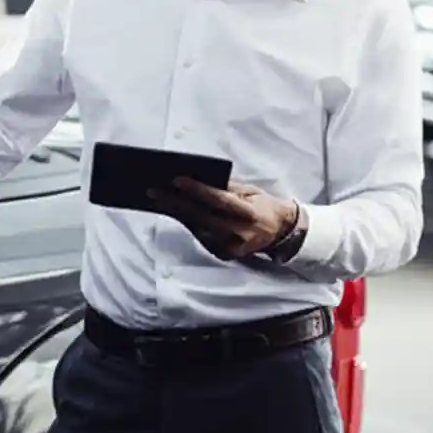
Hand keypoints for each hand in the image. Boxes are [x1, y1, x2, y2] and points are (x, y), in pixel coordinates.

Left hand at [149, 178, 296, 259]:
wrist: (279, 231)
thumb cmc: (260, 204)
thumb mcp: (249, 191)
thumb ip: (226, 186)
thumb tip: (197, 177)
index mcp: (249, 213)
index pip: (218, 200)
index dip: (196, 190)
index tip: (175, 179)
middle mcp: (240, 233)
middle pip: (201, 216)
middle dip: (175, 203)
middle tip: (153, 191)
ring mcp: (231, 247)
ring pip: (197, 228)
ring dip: (176, 213)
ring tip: (158, 198)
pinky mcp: (224, 255)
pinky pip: (201, 237)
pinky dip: (188, 223)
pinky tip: (174, 211)